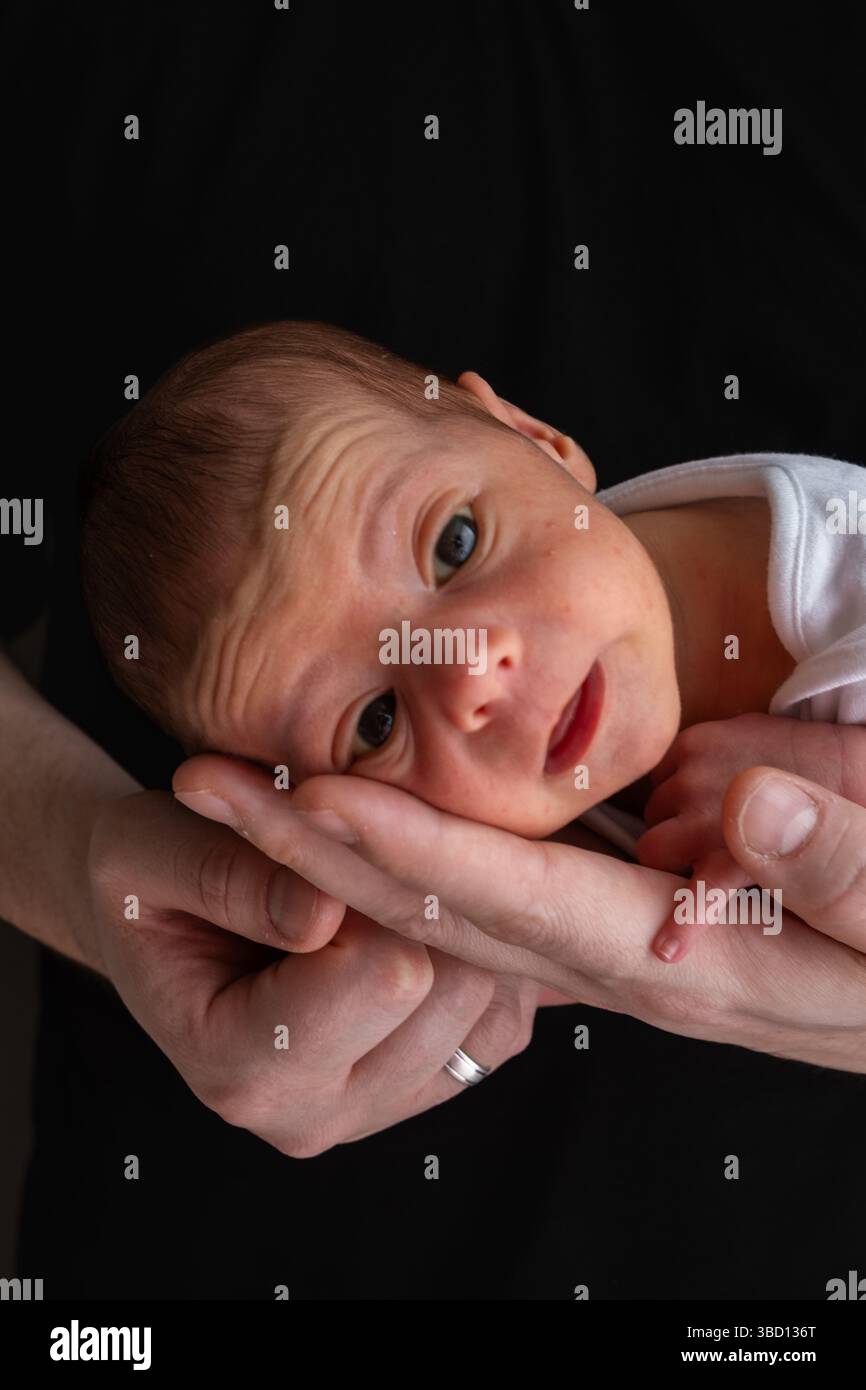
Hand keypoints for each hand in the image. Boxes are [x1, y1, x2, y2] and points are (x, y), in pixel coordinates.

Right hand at [85, 789, 541, 1155]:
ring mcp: (381, 1110)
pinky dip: (478, 957)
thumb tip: (323, 913)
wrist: (165, 924)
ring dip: (449, 929)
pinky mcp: (429, 1087)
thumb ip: (223, 875)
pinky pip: (507, 1017)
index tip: (319, 860)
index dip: (367, 890)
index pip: (383, 974)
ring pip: (488, 1001)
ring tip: (377, 892)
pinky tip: (417, 921)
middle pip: (449, 988)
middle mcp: (317, 1115)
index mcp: (243, 1072)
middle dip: (413, 907)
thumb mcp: (146, 849)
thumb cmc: (150, 880)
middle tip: (360, 863)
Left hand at [172, 755, 865, 1073]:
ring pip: (443, 900)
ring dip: (335, 848)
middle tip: (201, 783)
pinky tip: (354, 821)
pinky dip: (407, 854)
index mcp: (671, 958)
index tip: (306, 793)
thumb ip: (837, 863)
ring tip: (239, 787)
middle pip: (435, 906)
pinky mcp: (612, 918)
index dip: (405, 846)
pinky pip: (488, 892)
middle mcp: (611, 960)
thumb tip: (746, 802)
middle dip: (311, 850)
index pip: (510, 899)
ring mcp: (602, 943)